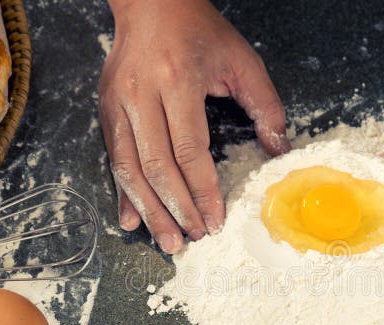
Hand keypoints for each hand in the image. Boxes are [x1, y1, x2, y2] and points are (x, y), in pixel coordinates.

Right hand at [99, 0, 289, 252]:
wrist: (151, 3)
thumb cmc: (199, 31)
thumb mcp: (242, 60)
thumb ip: (265, 106)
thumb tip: (279, 151)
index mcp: (178, 81)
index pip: (190, 150)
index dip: (203, 191)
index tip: (216, 220)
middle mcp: (141, 94)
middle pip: (156, 166)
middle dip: (176, 209)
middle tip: (193, 239)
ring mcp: (117, 103)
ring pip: (129, 169)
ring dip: (149, 210)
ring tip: (167, 241)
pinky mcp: (105, 110)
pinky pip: (112, 159)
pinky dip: (122, 193)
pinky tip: (131, 219)